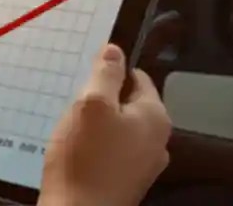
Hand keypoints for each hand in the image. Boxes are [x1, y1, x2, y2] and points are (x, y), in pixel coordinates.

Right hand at [38, 44, 171, 205]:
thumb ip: (105, 73)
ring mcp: (145, 165)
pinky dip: (97, 148)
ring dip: (97, 126)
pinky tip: (78, 154)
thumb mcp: (91, 105)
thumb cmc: (85, 158)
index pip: (137, 77)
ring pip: (119, 129)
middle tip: (76, 109)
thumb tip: (115, 50)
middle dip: (101, 102)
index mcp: (156, 117)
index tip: (85, 81)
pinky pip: (114, 153)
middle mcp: (159, 141)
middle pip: (128, 104)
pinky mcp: (129, 183)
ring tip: (74, 132)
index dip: (110, 74)